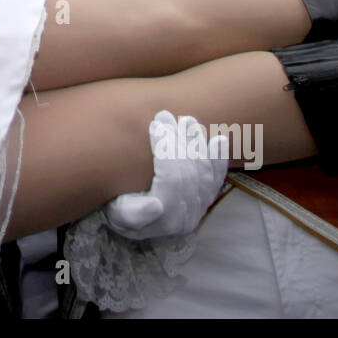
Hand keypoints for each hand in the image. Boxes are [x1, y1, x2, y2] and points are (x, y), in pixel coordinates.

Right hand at [104, 111, 228, 239]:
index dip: (167, 150)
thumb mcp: (118, 214)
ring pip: (204, 172)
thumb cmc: (119, 210)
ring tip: (186, 120)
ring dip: (197, 143)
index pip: (172, 180)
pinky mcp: (206, 199)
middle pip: (190, 173)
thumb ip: (133, 214)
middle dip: (178, 141)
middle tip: (165, 116)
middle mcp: (187, 217)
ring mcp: (199, 207)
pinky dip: (219, 157)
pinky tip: (219, 139)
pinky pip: (216, 176)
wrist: (130, 217)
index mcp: (166, 221)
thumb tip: (156, 206)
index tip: (155, 125)